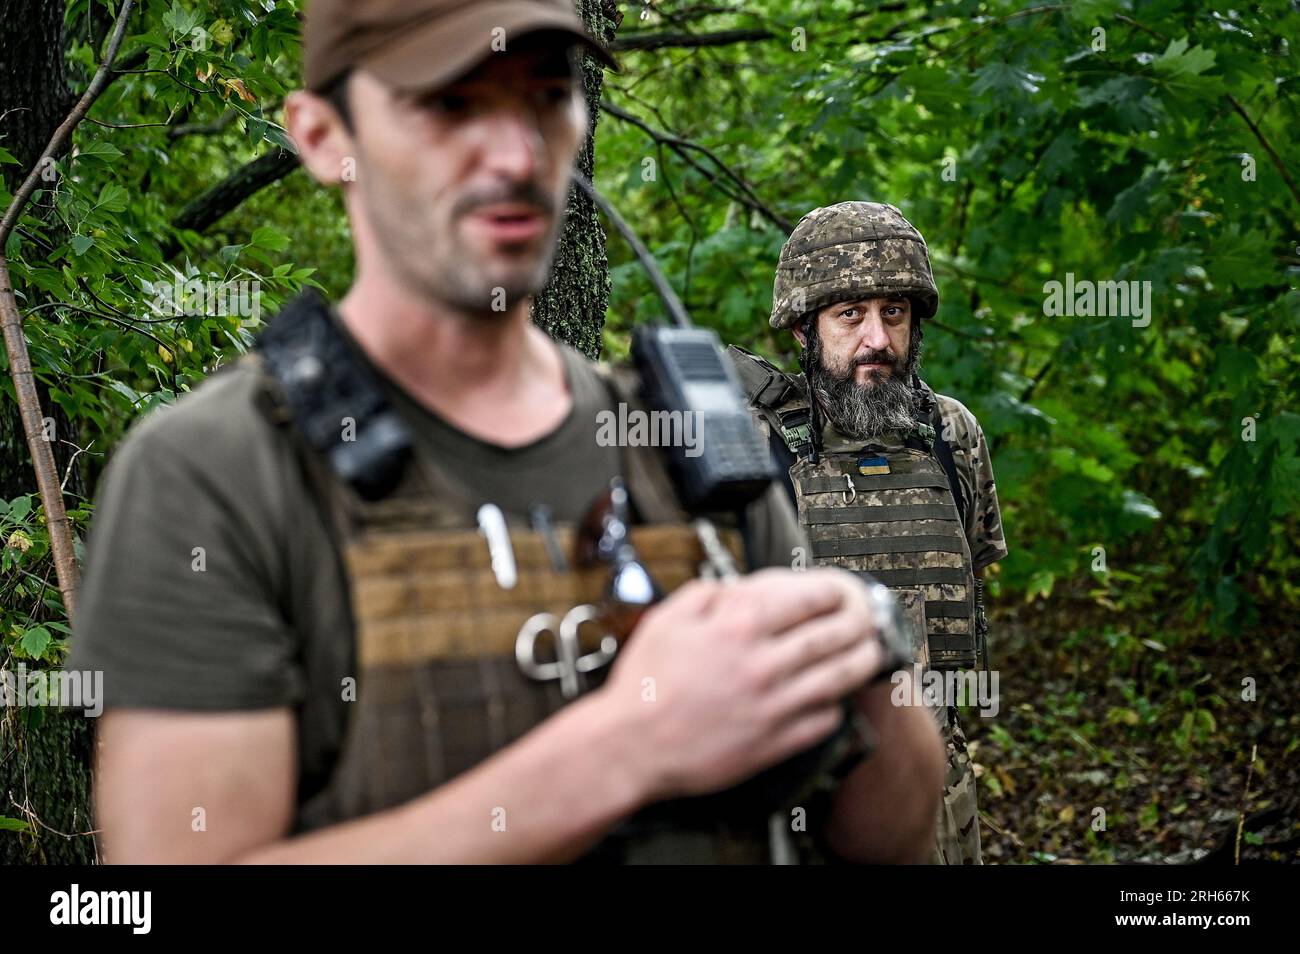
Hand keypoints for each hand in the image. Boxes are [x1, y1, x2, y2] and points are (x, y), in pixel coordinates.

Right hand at [594, 566, 884, 802]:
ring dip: (862, 660)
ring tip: (871, 651)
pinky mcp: (774, 741)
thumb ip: (706, 593)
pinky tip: (836, 698)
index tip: (839, 590)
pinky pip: (822, 720)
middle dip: (859, 621)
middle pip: (834, 634)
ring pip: (840, 676)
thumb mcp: (666, 618)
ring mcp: (774, 703)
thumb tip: (735, 587)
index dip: (833, 591)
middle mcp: (763, 662)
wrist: (631, 745)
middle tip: (867, 617)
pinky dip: (836, 706)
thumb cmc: (643, 685)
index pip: (807, 598)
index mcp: (739, 627)